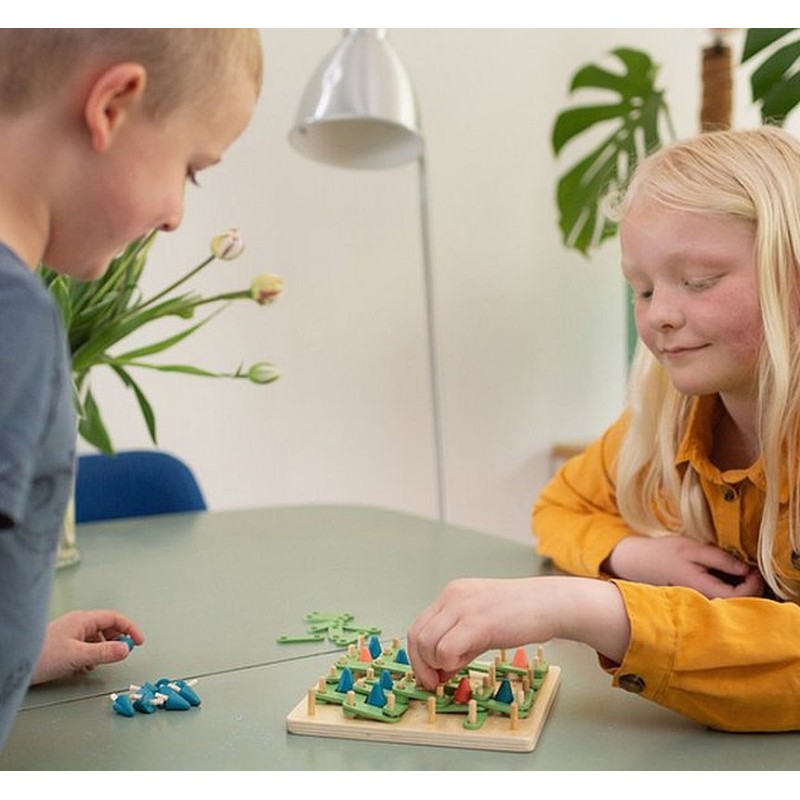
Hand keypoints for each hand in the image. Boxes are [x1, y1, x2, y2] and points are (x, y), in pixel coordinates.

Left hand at [30, 610, 143, 684]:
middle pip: (106, 627)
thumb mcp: (78, 656)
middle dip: (116, 640)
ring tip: (98, 664)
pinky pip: (84, 646)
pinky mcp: (62, 645)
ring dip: (102, 650)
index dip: (130, 629)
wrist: (17, 663)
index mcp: (83, 619)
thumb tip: (126, 649)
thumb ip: (104, 652)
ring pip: (95, 638)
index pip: (114, 618)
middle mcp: (77, 623)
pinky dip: (89, 656)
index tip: (138, 642)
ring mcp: (69, 633)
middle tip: (121, 654)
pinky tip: (83, 668)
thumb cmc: (43, 655)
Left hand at [407, 576, 629, 689]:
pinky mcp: (478, 622)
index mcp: (452, 595)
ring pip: (427, 643)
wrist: (550, 604)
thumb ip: (460, 644)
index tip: (430, 675)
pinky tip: (466, 663)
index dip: (419, 656)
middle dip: (422, 665)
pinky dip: (449, 663)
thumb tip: (441, 670)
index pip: (418, 627)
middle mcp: (453, 597)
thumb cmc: (522, 614)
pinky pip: (446, 648)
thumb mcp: (482, 625)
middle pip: (416, 636)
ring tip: (459, 667)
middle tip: (438, 680)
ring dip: (437, 664)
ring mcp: (464, 607)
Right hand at [604, 535, 763, 598]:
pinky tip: (719, 573)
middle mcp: (703, 602)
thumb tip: (748, 569)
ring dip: (737, 585)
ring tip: (732, 566)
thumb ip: (721, 559)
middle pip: (738, 602)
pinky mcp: (697, 600)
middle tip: (745, 565)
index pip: (741, 596)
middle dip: (748, 585)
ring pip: (730, 600)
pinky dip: (726, 586)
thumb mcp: (693, 548)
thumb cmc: (663, 553)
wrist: (637, 562)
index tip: (752, 567)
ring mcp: (700, 603)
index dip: (753, 582)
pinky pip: (720, 597)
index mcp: (703, 590)